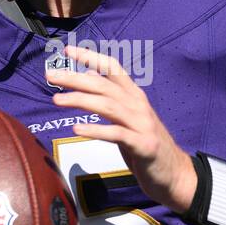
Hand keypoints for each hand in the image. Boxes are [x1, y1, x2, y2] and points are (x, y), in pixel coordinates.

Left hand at [47, 45, 197, 214]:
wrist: (174, 174)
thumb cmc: (146, 146)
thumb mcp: (128, 119)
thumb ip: (111, 102)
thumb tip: (87, 83)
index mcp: (134, 96)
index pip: (112, 68)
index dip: (91, 57)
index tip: (68, 50)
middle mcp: (139, 105)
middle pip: (104, 86)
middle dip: (75, 78)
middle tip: (50, 75)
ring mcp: (142, 125)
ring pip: (108, 106)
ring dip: (81, 100)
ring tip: (57, 100)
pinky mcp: (143, 145)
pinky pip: (117, 134)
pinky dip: (96, 130)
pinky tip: (77, 129)